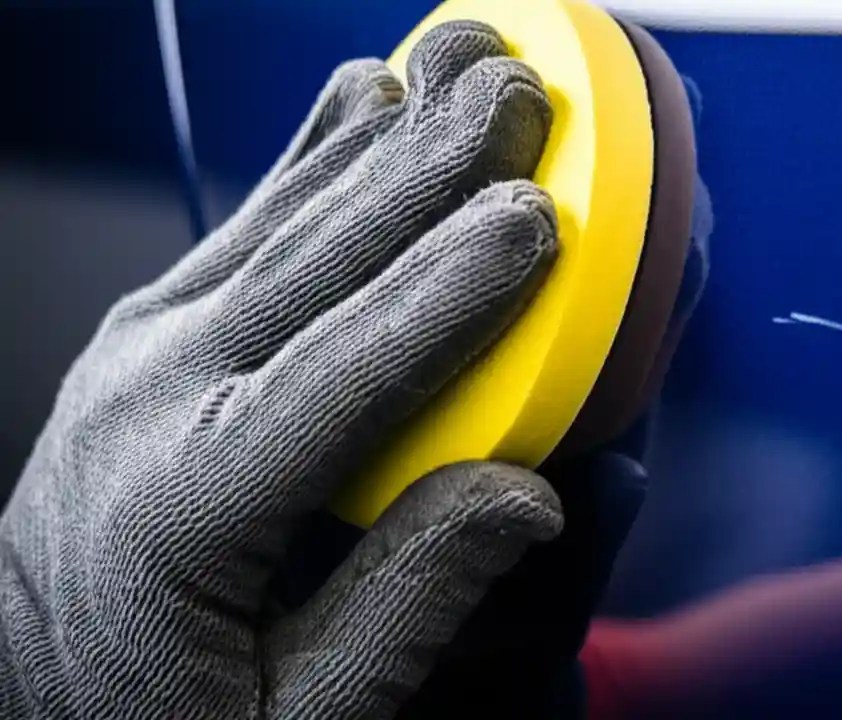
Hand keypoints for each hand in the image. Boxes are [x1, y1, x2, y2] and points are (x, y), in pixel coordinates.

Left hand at [0, 22, 565, 718]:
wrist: (22, 686)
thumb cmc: (156, 712)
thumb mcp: (294, 719)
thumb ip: (407, 604)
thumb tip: (527, 497)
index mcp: (195, 500)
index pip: (349, 368)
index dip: (454, 289)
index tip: (540, 222)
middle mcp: (155, 394)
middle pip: (320, 256)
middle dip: (434, 166)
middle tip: (525, 94)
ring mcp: (140, 345)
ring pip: (285, 213)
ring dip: (388, 134)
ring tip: (465, 63)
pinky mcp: (147, 328)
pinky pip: (248, 220)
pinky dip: (318, 153)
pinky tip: (365, 100)